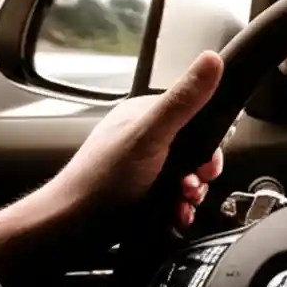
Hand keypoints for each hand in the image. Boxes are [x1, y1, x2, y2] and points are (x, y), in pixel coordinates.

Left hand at [37, 50, 225, 227]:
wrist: (76, 226)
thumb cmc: (104, 177)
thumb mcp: (150, 133)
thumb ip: (183, 100)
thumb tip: (211, 60)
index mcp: (146, 115)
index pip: (195, 116)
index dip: (209, 140)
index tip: (209, 160)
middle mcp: (146, 139)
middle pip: (195, 151)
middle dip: (200, 173)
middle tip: (193, 185)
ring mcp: (145, 168)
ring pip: (188, 177)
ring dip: (192, 194)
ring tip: (183, 202)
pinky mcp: (145, 194)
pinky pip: (176, 198)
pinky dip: (181, 209)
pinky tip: (177, 215)